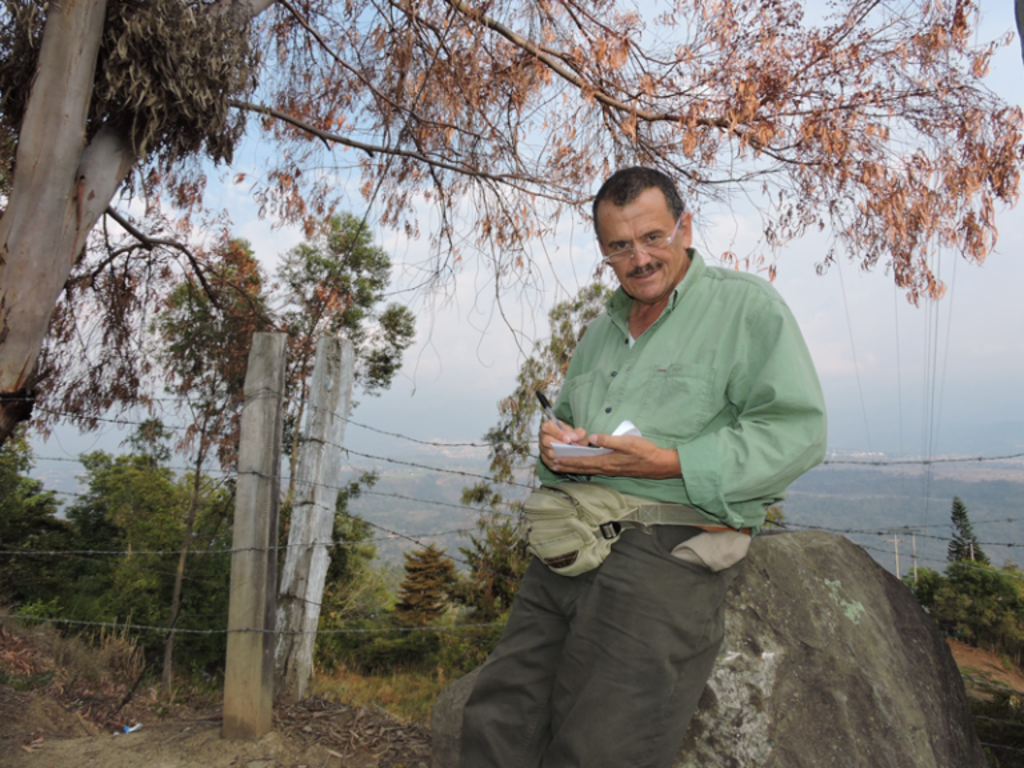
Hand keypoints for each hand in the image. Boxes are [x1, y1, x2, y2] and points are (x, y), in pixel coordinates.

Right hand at [539, 418, 587, 471]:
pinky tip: (566, 462)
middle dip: (558, 445)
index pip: (547, 427)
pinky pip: (549, 462)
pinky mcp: (545, 458)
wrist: (573, 446)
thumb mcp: (579, 433)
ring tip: (569, 455)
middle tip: (568, 448)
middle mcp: (543, 436)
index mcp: (549, 426)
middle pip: (545, 440)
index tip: (568, 439)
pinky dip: (558, 463)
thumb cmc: (574, 437)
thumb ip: (579, 433)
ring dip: (559, 455)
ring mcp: (542, 448)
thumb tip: (574, 437)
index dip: (557, 433)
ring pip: (547, 453)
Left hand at [546, 433, 681, 478]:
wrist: (659, 464)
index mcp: (606, 462)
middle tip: (552, 465)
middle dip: (567, 466)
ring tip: (562, 466)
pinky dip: (585, 467)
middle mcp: (606, 468)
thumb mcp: (627, 442)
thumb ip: (609, 440)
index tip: (556, 460)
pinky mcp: (614, 469)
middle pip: (582, 468)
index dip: (568, 461)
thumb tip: (591, 438)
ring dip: (574, 467)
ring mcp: (610, 470)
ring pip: (588, 469)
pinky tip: (582, 465)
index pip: (583, 462)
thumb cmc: (644, 452)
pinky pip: (595, 469)